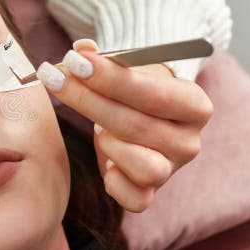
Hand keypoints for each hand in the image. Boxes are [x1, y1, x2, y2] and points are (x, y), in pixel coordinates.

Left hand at [35, 39, 213, 212]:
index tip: (74, 61)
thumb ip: (104, 57)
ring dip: (109, 143)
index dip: (111, 79)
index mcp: (195, 104)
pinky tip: (105, 162)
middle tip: (54, 77)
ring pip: (143, 167)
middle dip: (88, 100)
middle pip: (136, 126)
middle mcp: (190, 141)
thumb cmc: (133, 88)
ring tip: (99, 129)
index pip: (154, 94)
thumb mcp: (126, 67)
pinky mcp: (151, 193)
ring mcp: (172, 170)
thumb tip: (82, 49)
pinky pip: (135, 200)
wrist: (142, 114)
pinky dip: (116, 183)